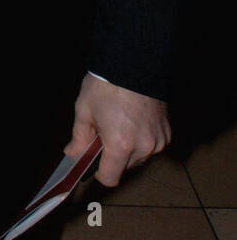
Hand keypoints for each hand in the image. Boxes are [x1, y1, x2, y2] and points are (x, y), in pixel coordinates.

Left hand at [65, 73, 170, 187]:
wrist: (135, 62)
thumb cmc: (107, 84)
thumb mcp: (85, 109)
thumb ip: (79, 137)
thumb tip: (72, 153)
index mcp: (120, 144)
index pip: (110, 177)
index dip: (99, 172)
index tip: (94, 161)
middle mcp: (143, 147)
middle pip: (124, 166)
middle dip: (114, 155)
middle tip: (105, 132)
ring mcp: (158, 141)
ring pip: (139, 157)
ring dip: (129, 148)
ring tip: (121, 122)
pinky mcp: (168, 133)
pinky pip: (151, 146)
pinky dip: (142, 139)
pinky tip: (134, 120)